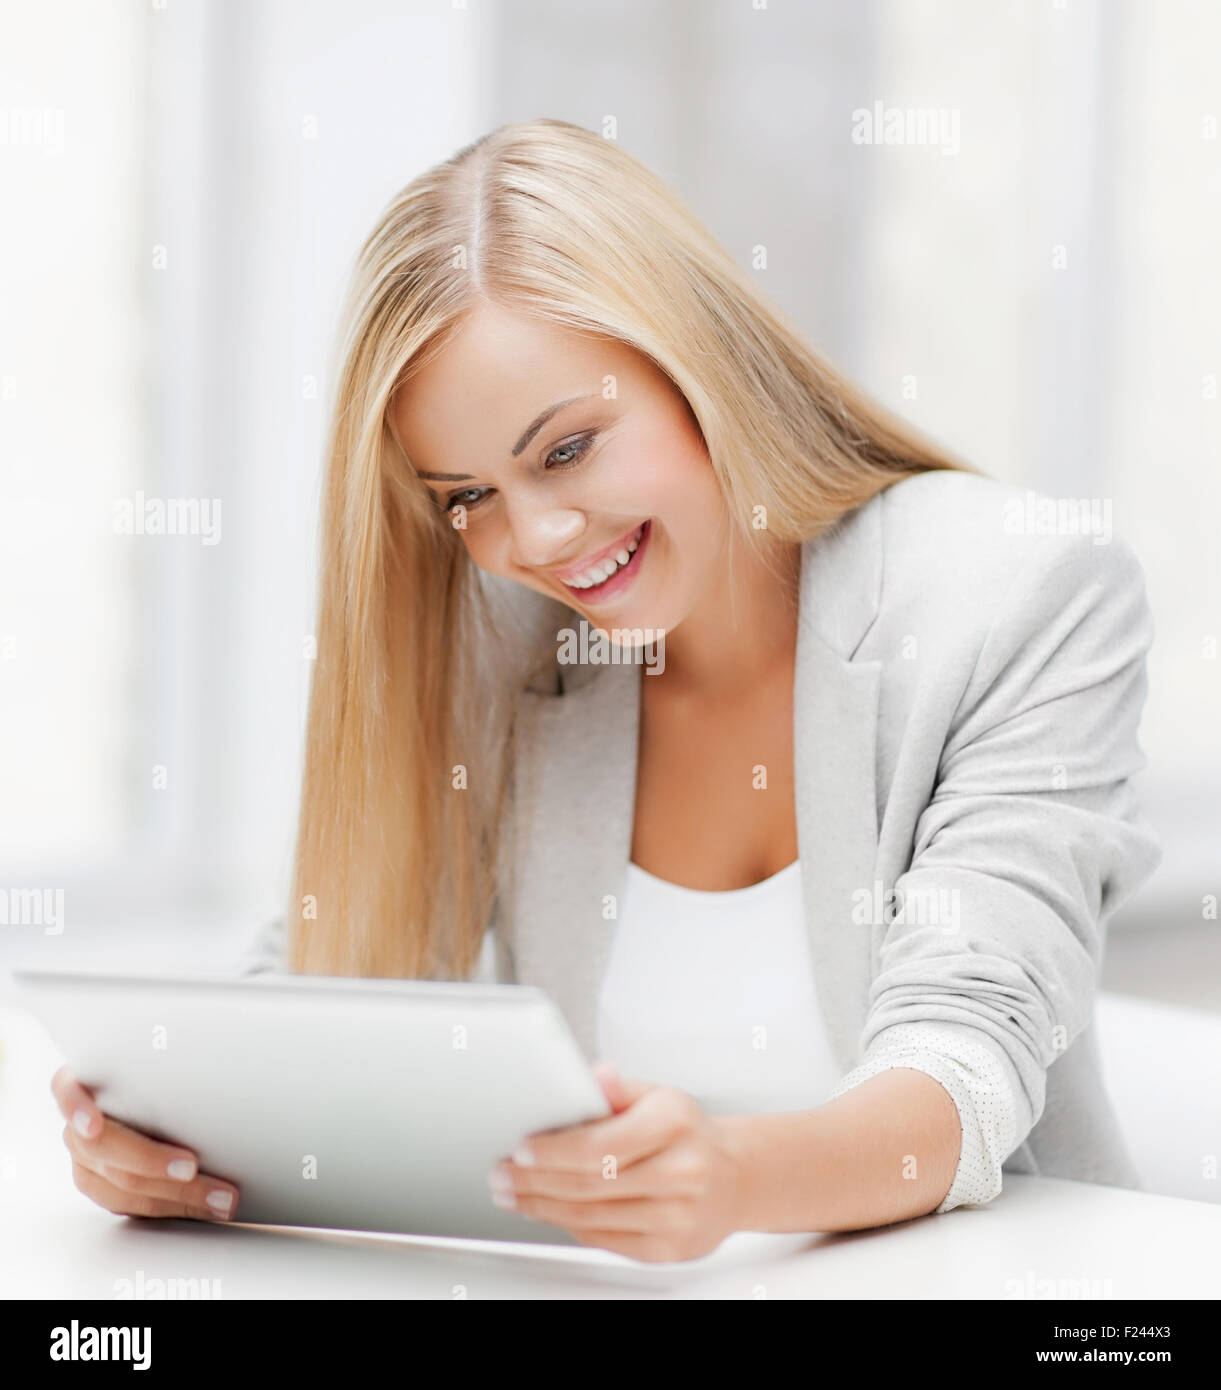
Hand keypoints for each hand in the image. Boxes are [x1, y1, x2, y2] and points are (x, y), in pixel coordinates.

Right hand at [51, 1066, 239, 1222]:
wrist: (153, 1096)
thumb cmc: (156, 1072)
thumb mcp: (153, 1058)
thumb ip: (161, 1058)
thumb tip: (203, 1043)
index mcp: (82, 1085)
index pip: (68, 1091)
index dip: (78, 1109)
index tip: (93, 1125)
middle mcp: (79, 1126)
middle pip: (107, 1149)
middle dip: (153, 1161)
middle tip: (193, 1166)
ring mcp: (87, 1162)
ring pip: (125, 1186)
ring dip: (178, 1194)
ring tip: (220, 1196)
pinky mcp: (106, 1189)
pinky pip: (135, 1206)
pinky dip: (174, 1206)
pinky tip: (204, 1206)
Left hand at [489, 1063, 744, 1262]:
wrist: (733, 1177)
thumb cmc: (686, 1133)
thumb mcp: (657, 1094)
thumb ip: (617, 1089)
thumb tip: (592, 1076)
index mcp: (675, 1123)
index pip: (601, 1145)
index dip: (553, 1151)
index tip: (519, 1149)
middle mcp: (682, 1171)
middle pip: (589, 1185)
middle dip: (534, 1181)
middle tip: (502, 1175)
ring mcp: (678, 1216)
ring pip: (591, 1216)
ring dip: (542, 1206)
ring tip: (514, 1193)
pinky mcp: (670, 1249)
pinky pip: (604, 1239)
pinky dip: (568, 1224)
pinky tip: (547, 1210)